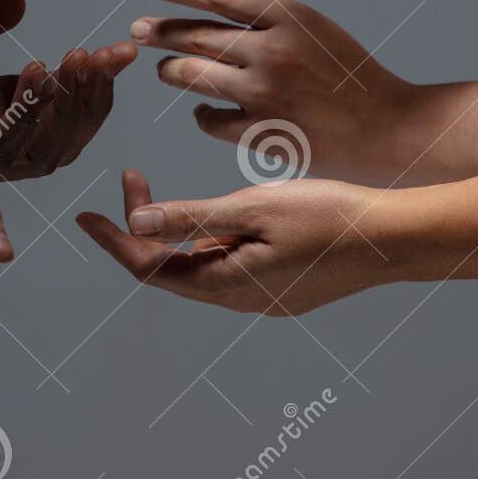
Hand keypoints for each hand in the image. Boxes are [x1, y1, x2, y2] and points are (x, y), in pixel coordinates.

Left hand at [0, 0, 134, 190]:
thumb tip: (22, 1)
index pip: (45, 97)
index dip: (84, 78)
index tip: (116, 46)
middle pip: (57, 131)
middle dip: (92, 98)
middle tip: (112, 57)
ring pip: (41, 147)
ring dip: (70, 107)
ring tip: (83, 63)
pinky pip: (2, 146)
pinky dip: (30, 113)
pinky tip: (41, 73)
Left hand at [78, 169, 395, 315]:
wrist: (394, 237)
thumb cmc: (328, 216)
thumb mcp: (251, 208)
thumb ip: (191, 217)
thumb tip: (133, 224)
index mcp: (227, 285)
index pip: (148, 268)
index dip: (114, 239)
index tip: (83, 213)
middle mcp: (240, 300)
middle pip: (169, 269)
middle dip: (141, 227)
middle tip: (130, 178)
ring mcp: (263, 296)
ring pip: (199, 265)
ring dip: (176, 231)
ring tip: (159, 187)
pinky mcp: (281, 285)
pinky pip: (228, 264)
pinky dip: (208, 236)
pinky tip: (215, 210)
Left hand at [128, 0, 417, 185]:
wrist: (387, 128)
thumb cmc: (349, 71)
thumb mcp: (314, 27)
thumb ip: (269, 3)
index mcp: (289, 16)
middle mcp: (273, 51)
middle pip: (198, 34)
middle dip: (160, 31)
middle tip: (137, 28)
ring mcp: (267, 93)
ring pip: (193, 75)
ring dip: (171, 70)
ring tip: (165, 68)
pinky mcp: (264, 131)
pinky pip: (210, 119)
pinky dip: (200, 113)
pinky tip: (200, 110)